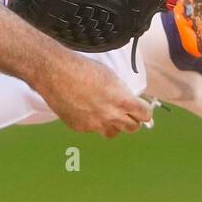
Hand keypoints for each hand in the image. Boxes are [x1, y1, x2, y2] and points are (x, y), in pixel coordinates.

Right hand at [38, 50, 153, 138]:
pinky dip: (91, 122)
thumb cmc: (83, 69)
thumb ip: (122, 92)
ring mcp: (95, 124)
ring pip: (113, 133)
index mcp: (123, 101)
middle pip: (132, 128)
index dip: (143, 111)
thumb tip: (126, 100)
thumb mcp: (110, 77)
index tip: (140, 109)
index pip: (145, 115)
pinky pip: (92, 129)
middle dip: (131, 120)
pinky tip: (84, 110)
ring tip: (104, 114)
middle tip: (125, 113)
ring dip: (113, 126)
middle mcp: (111, 116)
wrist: (56, 73)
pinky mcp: (80, 128)